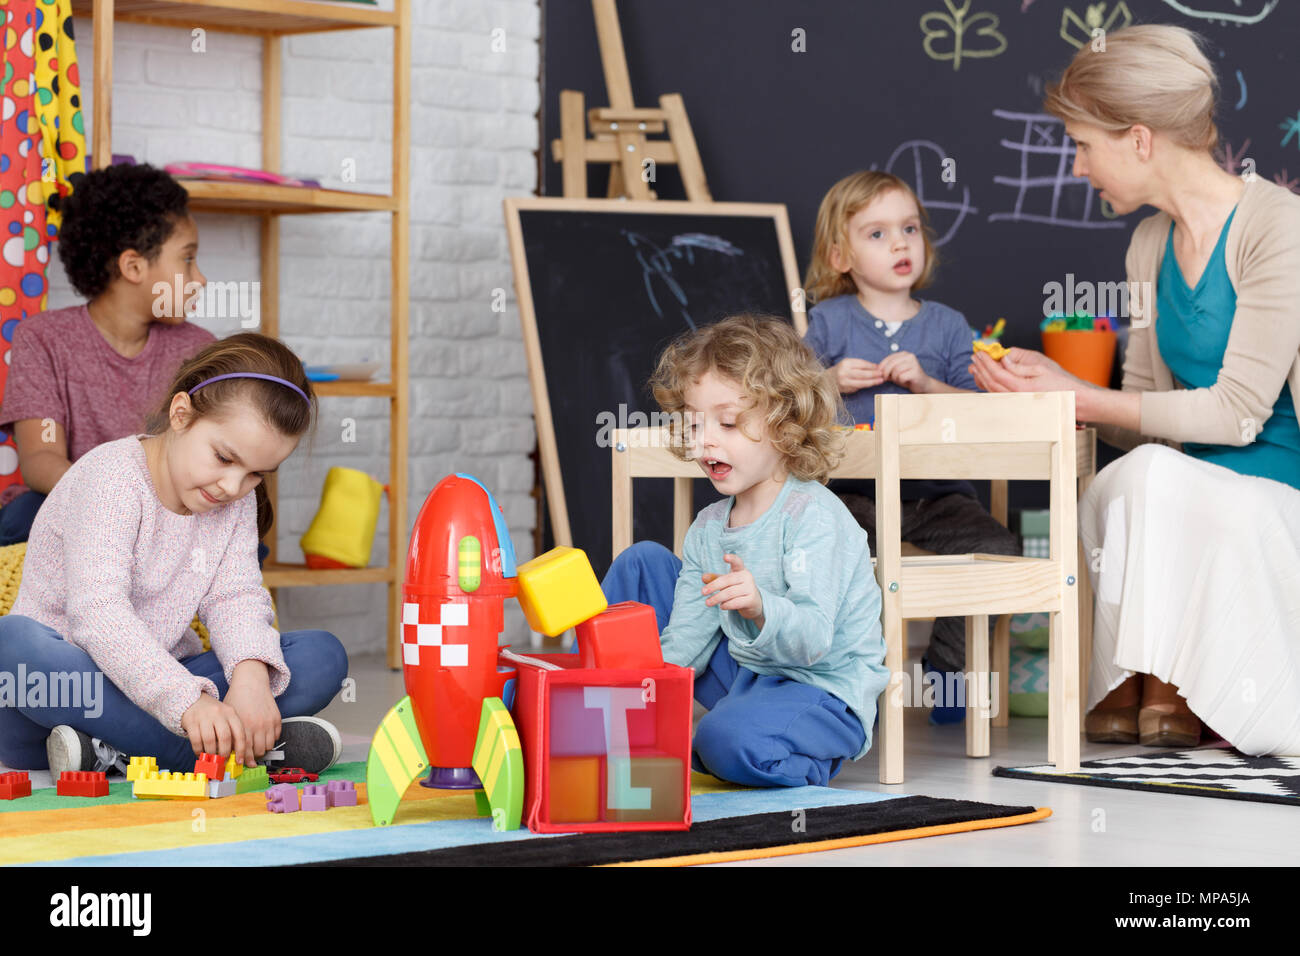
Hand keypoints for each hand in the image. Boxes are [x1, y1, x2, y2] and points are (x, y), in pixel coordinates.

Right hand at [180, 692, 247, 763]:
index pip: (240, 733)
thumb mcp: (225, 718)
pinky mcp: (191, 721)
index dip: (241, 749)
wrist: (193, 700)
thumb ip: (231, 732)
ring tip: (211, 758)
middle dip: (224, 753)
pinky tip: (200, 753)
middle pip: (225, 737)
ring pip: (210, 740)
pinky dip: (198, 750)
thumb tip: (235, 755)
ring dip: (211, 753)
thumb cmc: (213, 715)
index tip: (239, 761)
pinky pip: (196, 740)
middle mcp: (219, 714)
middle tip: (222, 761)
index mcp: (231, 713)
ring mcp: (204, 717)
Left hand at [224, 660, 280, 766]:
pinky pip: (276, 737)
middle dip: (253, 756)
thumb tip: (228, 751)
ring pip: (268, 746)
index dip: (244, 759)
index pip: (245, 750)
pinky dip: (270, 739)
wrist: (251, 682)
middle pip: (258, 751)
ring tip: (256, 747)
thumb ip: (229, 733)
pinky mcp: (277, 719)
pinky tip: (263, 736)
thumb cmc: (237, 698)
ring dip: (262, 749)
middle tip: (249, 756)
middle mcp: (257, 725)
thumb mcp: (229, 717)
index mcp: (243, 725)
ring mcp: (269, 722)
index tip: (242, 763)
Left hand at [702, 553, 763, 625]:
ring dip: (717, 598)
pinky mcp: (751, 600)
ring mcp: (750, 588)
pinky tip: (721, 606)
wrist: (754, 602)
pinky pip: (736, 602)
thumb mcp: (726, 582)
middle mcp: (747, 577)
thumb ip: (715, 578)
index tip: (725, 557)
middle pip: (728, 580)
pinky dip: (726, 605)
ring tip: (708, 602)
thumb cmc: (737, 588)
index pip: (737, 562)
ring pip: (730, 593)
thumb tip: (703, 577)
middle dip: (714, 586)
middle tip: (703, 592)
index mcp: (740, 570)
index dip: (732, 559)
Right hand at [831, 358, 884, 393]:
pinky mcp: (845, 389)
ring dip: (872, 382)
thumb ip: (860, 365)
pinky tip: (872, 384)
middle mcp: (844, 372)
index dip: (872, 366)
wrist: (826, 380)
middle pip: (862, 374)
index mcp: (845, 363)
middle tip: (882, 374)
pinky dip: (866, 386)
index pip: (862, 364)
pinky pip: (858, 387)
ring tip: (880, 380)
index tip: (880, 367)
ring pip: (861, 382)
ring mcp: (844, 382)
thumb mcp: (848, 364)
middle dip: (874, 374)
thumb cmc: (840, 370)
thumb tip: (876, 367)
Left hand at [877, 351, 933, 392]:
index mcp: (904, 354)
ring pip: (896, 370)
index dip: (881, 366)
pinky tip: (905, 381)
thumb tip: (877, 370)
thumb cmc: (907, 378)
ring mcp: (914, 363)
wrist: (922, 385)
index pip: (889, 358)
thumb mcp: (895, 372)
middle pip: (891, 364)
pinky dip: (900, 381)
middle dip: (886, 372)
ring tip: (898, 380)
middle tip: (886, 379)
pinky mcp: (916, 371)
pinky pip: (902, 376)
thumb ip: (887, 369)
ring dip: (894, 378)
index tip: (879, 373)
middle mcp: (910, 356)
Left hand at [970, 347, 1084, 393]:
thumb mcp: (1041, 367)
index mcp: (1021, 387)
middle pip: (991, 382)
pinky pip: (997, 394)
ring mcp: (1015, 402)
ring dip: (981, 377)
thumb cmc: (1060, 382)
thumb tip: (1003, 359)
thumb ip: (1019, 364)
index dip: (986, 362)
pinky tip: (984, 377)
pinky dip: (988, 385)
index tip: (979, 351)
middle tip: (974, 356)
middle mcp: (1016, 397)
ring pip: (992, 390)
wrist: (1073, 399)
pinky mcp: (1017, 403)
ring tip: (974, 366)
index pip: (997, 373)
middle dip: (980, 368)